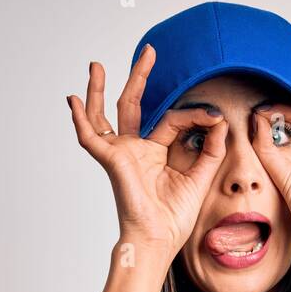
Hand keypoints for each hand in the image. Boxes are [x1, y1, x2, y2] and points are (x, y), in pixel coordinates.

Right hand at [67, 44, 229, 261]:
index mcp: (155, 153)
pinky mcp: (111, 159)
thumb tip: (218, 121)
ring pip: (106, 114)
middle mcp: (135, 150)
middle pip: (133, 105)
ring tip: (97, 65)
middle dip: (139, 77)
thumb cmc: (173, 218)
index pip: (172, 120)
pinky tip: (72, 100)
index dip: (195, 115)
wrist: (158, 239)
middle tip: (148, 52)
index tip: (215, 117)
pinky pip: (90, 137)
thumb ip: (210, 150)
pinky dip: (80, 118)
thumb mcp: (200, 177)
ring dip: (100, 90)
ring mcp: (121, 153)